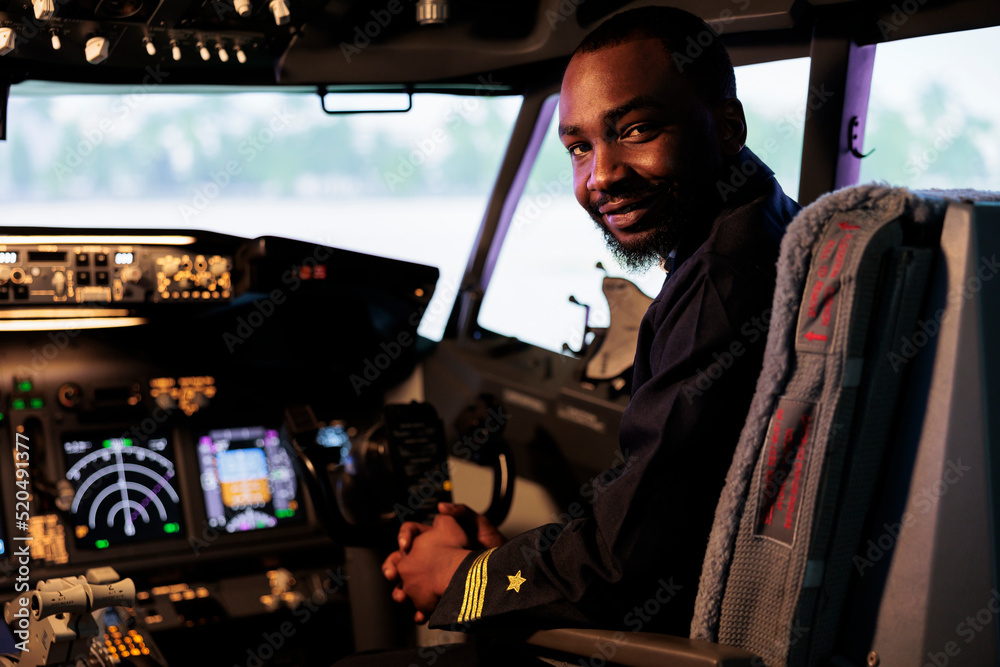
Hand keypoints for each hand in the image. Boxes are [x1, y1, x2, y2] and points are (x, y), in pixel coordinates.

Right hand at [382, 503, 504, 620]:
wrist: (506, 574)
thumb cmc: (496, 548)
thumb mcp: (481, 526)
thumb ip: (462, 513)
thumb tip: (442, 507)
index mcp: (437, 537)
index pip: (412, 533)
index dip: (404, 537)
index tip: (405, 545)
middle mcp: (432, 557)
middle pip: (402, 560)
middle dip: (392, 566)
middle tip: (392, 573)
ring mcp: (434, 578)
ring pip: (407, 584)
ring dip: (400, 591)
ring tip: (401, 597)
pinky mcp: (440, 596)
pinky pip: (423, 605)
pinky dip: (419, 611)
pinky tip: (420, 615)